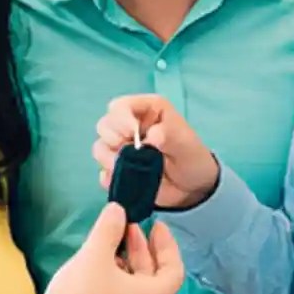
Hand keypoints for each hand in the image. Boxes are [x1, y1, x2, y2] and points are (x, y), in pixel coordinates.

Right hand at [43, 203, 183, 293]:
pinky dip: (118, 283)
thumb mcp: (95, 255)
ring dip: (127, 265)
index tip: (155, 226)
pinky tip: (98, 271)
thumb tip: (117, 211)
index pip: (174, 268)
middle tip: (127, 228)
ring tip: (109, 247)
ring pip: (137, 291)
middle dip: (141, 249)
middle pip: (154, 278)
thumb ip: (109, 228)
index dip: (167, 243)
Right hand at [92, 94, 218, 208]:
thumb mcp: (186, 142)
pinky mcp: (118, 171)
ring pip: (100, 149)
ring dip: (110, 160)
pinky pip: (103, 174)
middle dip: (112, 138)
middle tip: (129, 151)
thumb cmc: (191, 156)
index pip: (120, 106)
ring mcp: (121, 150)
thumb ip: (169, 134)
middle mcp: (128, 127)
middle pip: (104, 125)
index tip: (132, 133)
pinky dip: (111, 178)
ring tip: (131, 168)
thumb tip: (150, 136)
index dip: (121, 118)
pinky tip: (128, 181)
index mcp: (145, 111)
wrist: (193, 188)